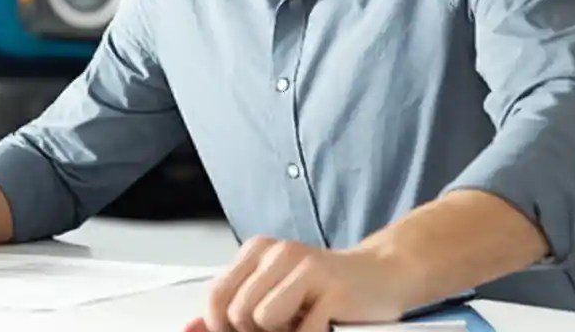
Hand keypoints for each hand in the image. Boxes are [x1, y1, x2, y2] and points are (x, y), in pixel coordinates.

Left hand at [189, 235, 415, 331]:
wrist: (383, 273)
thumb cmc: (324, 289)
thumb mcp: (272, 292)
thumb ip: (233, 309)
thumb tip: (191, 328)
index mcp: (258, 250)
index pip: (216, 297)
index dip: (224, 327)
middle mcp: (279, 252)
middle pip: (238, 313)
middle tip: (284, 327)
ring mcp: (308, 268)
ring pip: (263, 319)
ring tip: (302, 324)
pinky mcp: (335, 289)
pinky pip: (302, 330)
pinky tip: (323, 325)